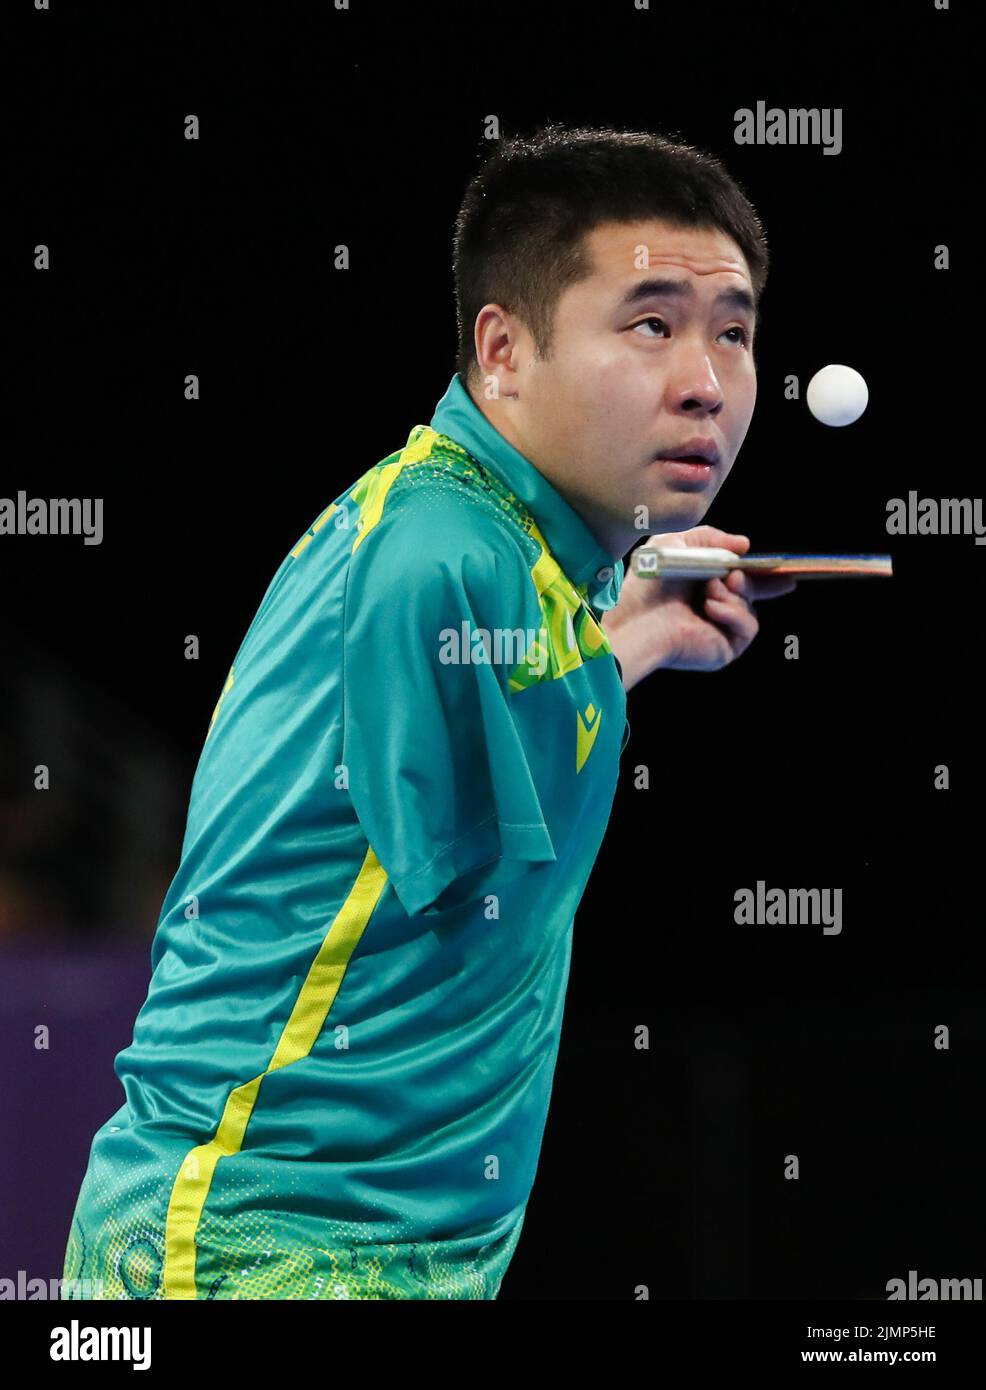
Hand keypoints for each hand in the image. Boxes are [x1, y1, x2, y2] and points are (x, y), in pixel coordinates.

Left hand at [602, 526, 796, 688]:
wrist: (636, 620)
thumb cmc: (648, 585)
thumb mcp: (677, 545)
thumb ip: (710, 538)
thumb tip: (744, 545)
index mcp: (703, 585)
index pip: (740, 578)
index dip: (762, 572)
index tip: (780, 566)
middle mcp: (714, 608)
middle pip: (753, 594)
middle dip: (756, 581)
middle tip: (738, 574)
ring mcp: (721, 630)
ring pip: (751, 607)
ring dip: (734, 593)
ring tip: (709, 589)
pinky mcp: (725, 648)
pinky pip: (748, 626)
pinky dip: (734, 612)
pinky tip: (711, 607)